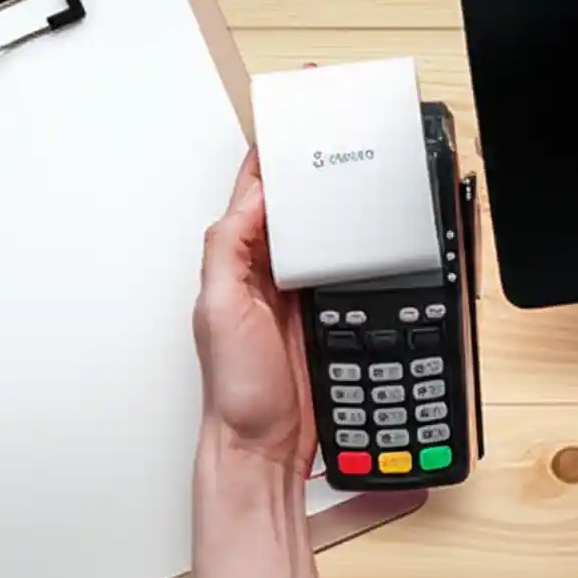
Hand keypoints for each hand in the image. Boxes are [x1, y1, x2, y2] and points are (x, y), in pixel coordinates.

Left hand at [193, 147, 315, 476]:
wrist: (264, 448)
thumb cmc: (236, 391)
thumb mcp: (220, 311)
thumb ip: (228, 250)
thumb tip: (252, 199)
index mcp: (232, 265)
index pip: (249, 199)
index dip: (265, 163)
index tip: (285, 129)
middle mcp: (260, 276)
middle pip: (282, 211)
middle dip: (298, 175)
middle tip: (323, 140)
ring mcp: (292, 297)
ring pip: (310, 237)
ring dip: (322, 208)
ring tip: (340, 175)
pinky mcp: (319, 317)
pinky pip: (334, 269)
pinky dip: (344, 248)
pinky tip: (357, 238)